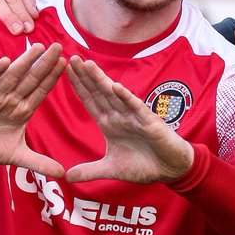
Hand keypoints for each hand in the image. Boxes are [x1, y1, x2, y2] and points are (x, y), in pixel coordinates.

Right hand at [0, 42, 66, 176]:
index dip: (53, 78)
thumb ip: (39, 162)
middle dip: (44, 63)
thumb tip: (63, 173)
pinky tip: (5, 62)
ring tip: (38, 48)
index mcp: (22, 109)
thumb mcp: (16, 156)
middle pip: (30, 79)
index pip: (41, 90)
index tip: (68, 63)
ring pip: (12, 77)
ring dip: (24, 63)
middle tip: (60, 45)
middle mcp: (9, 99)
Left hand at [64, 55, 194, 183]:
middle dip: (85, 76)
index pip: (90, 101)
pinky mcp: (150, 122)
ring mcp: (134, 117)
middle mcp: (120, 116)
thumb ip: (90, 171)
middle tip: (71, 58)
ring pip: (114, 95)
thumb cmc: (144, 165)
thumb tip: (66, 176)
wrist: (170, 170)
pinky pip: (136, 107)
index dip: (78, 86)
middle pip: (99, 92)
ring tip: (88, 65)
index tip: (64, 70)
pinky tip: (116, 87)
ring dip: (101, 80)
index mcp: (109, 123)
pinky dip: (126, 97)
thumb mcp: (112, 169)